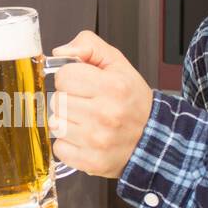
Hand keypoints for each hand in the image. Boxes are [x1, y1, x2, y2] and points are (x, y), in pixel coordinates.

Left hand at [48, 31, 153, 178]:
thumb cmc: (133, 102)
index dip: (70, 78)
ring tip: (86, 122)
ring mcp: (97, 140)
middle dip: (68, 100)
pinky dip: (68, 144)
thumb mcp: (118, 64)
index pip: (64, 76)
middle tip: (86, 104)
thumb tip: (60, 51)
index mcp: (112, 86)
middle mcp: (105, 114)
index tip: (82, 84)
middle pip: (57, 100)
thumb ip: (89, 46)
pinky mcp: (91, 161)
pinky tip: (84, 139)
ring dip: (67, 122)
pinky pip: (59, 148)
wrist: (152, 139)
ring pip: (55, 124)